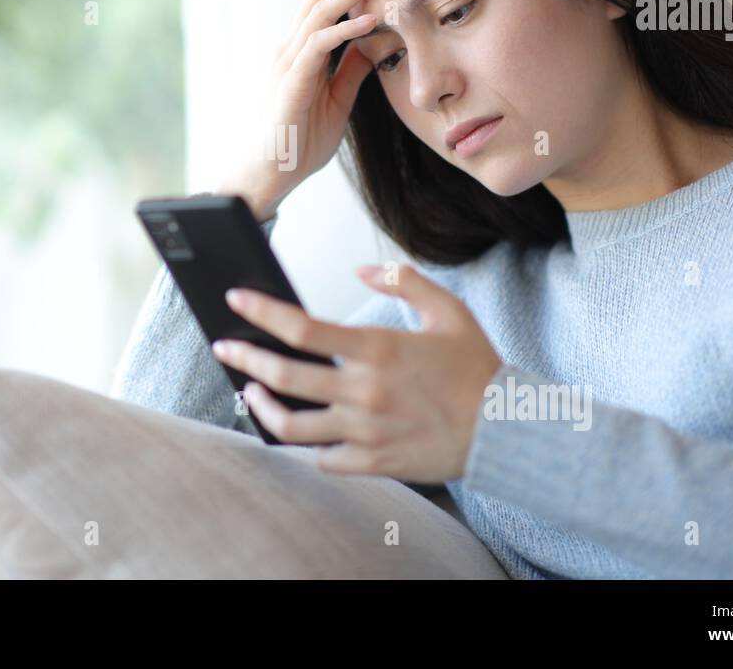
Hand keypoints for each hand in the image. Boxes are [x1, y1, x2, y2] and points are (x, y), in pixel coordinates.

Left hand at [211, 262, 503, 483]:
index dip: (262, 312)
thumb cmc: (476, 369)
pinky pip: (321, 458)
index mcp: (379, 349)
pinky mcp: (373, 463)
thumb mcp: (448, 310)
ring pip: (292, 426)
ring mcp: (366, 432)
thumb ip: (403, 281)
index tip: (236, 301)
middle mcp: (365, 392)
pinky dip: (303, 444)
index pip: (302, 328)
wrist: (507, 431)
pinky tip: (295, 427)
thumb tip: (362, 270)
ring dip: (262, 407)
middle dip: (245, 359)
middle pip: (284, 377)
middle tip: (225, 347)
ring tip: (249, 391)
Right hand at [213, 0, 387, 215]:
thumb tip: (374, 42)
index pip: (319, 0)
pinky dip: (347, 30)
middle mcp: (290, 48)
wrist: (269, 174)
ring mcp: (289, 62)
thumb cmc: (299, 140)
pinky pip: (321, 47)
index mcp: (300, 50)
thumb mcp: (337, 99)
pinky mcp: (292, 82)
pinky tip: (371, 18)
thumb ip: (352, 69)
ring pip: (320, 13)